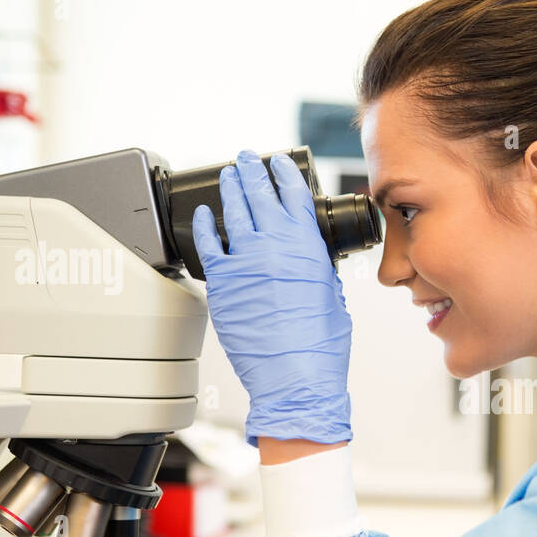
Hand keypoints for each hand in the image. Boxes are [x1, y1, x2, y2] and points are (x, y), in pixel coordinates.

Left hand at [192, 149, 351, 445]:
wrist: (296, 378)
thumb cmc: (320, 348)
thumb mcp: (333, 297)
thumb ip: (319, 270)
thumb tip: (310, 258)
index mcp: (308, 247)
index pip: (294, 196)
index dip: (285, 174)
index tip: (279, 162)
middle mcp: (275, 246)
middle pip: (260, 195)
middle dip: (253, 171)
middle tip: (246, 159)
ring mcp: (245, 262)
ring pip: (233, 212)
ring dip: (231, 189)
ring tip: (228, 174)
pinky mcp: (223, 283)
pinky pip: (208, 244)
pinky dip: (204, 226)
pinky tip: (203, 215)